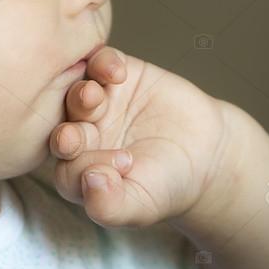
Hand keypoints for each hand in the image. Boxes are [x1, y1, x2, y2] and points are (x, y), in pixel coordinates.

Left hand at [47, 47, 232, 228]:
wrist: (204, 152)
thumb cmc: (166, 185)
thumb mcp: (141, 205)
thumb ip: (111, 205)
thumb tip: (90, 184)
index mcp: (77, 170)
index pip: (67, 169)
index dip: (80, 170)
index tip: (103, 173)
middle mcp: (80, 133)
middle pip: (64, 128)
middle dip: (68, 132)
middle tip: (73, 135)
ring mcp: (97, 103)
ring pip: (77, 93)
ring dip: (81, 93)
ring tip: (93, 96)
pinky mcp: (116, 75)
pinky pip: (101, 63)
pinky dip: (104, 63)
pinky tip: (118, 72)